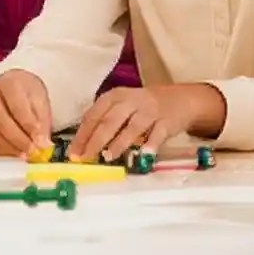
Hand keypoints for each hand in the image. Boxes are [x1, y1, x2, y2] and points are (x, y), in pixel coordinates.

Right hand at [0, 69, 51, 156]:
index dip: (29, 124)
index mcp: (9, 85)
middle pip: (1, 121)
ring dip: (11, 147)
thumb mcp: (40, 100)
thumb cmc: (26, 94)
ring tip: (26, 153)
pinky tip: (14, 152)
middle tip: (34, 150)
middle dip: (19, 139)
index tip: (41, 139)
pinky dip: (1, 150)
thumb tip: (43, 143)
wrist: (10, 89)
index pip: (17, 105)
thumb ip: (42, 120)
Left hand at [68, 86, 193, 162]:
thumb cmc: (143, 107)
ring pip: (132, 127)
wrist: (180, 100)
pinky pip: (157, 134)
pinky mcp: (167, 121)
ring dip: (119, 143)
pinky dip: (150, 145)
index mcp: (115, 97)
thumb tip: (82, 147)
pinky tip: (143, 155)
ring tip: (108, 157)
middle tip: (85, 158)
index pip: (94, 115)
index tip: (74, 153)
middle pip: (110, 121)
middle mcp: (131, 101)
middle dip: (95, 141)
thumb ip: (105, 122)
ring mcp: (150, 110)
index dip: (82, 135)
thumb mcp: (122, 107)